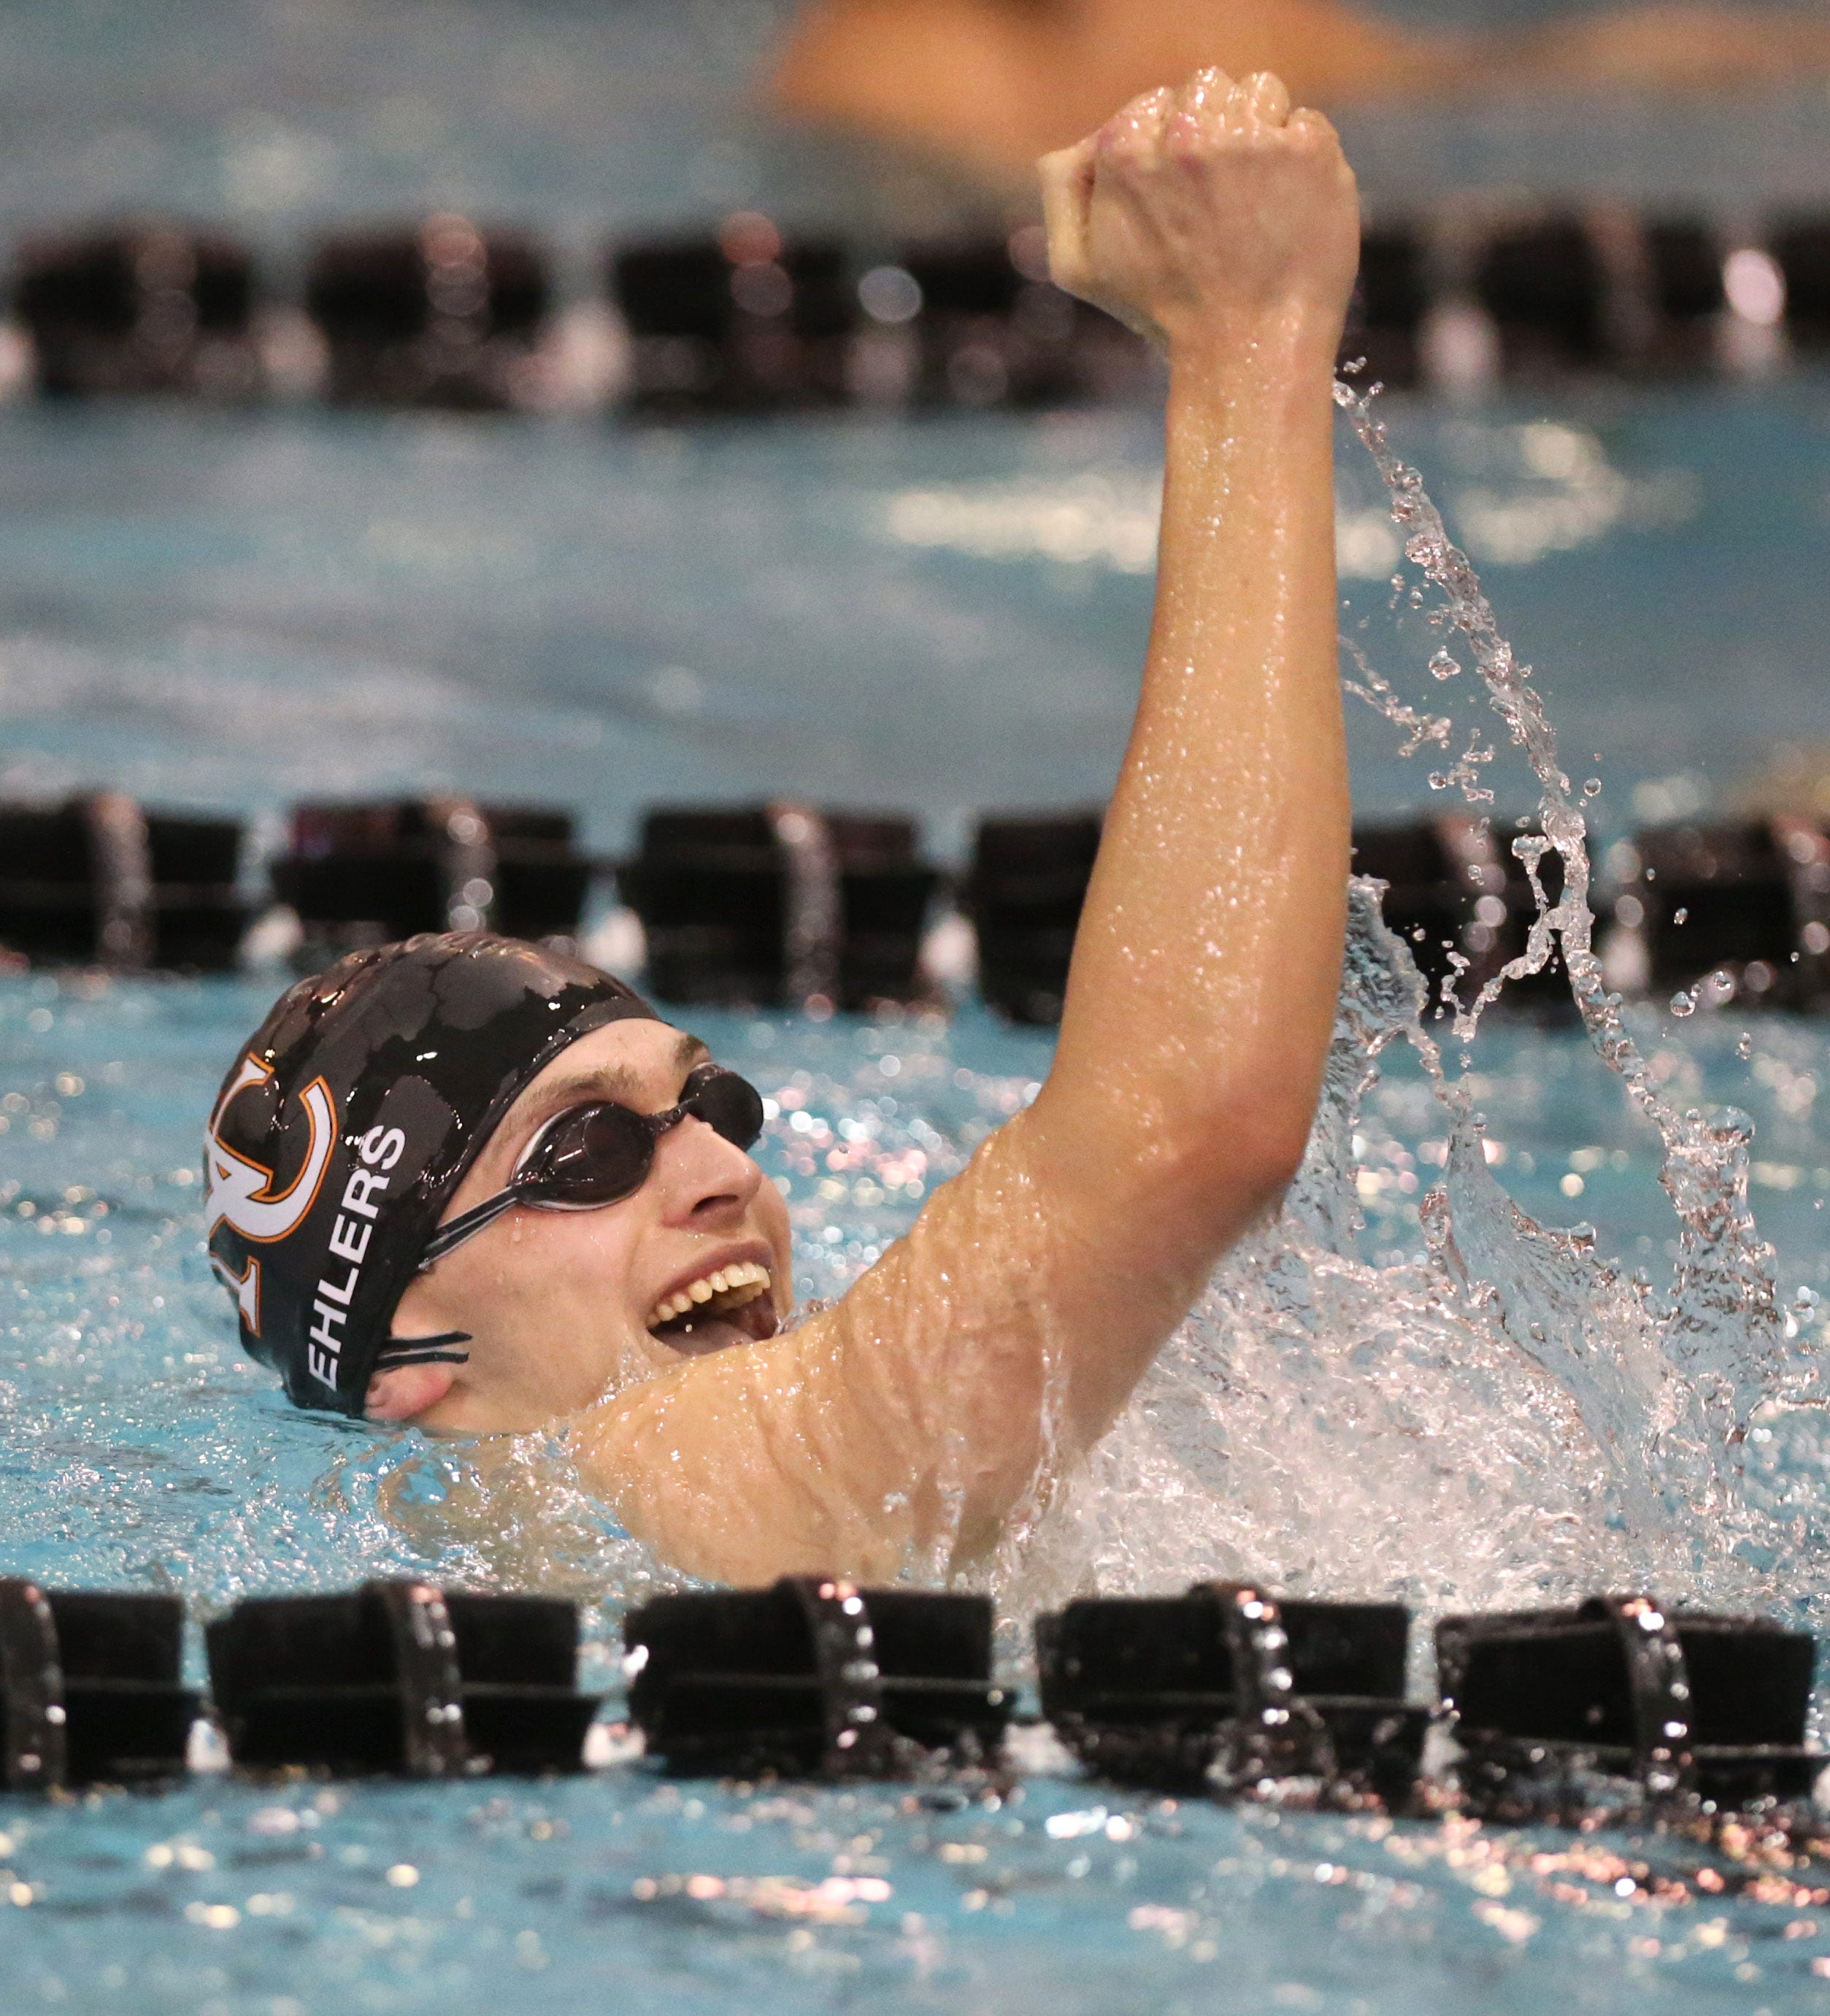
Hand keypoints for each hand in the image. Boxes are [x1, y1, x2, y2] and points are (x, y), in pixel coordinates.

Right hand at [1038, 68, 1358, 360]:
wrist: (1244, 355)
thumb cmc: (1163, 314)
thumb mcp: (1077, 266)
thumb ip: (1062, 188)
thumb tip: (1081, 140)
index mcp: (1124, 150)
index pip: (1156, 103)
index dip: (1169, 146)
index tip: (1182, 195)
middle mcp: (1186, 135)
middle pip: (1207, 88)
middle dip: (1214, 130)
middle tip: (1221, 200)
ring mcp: (1251, 139)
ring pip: (1259, 93)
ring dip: (1260, 135)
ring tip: (1257, 199)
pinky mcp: (1307, 152)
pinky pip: (1306, 124)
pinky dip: (1303, 160)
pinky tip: (1289, 209)